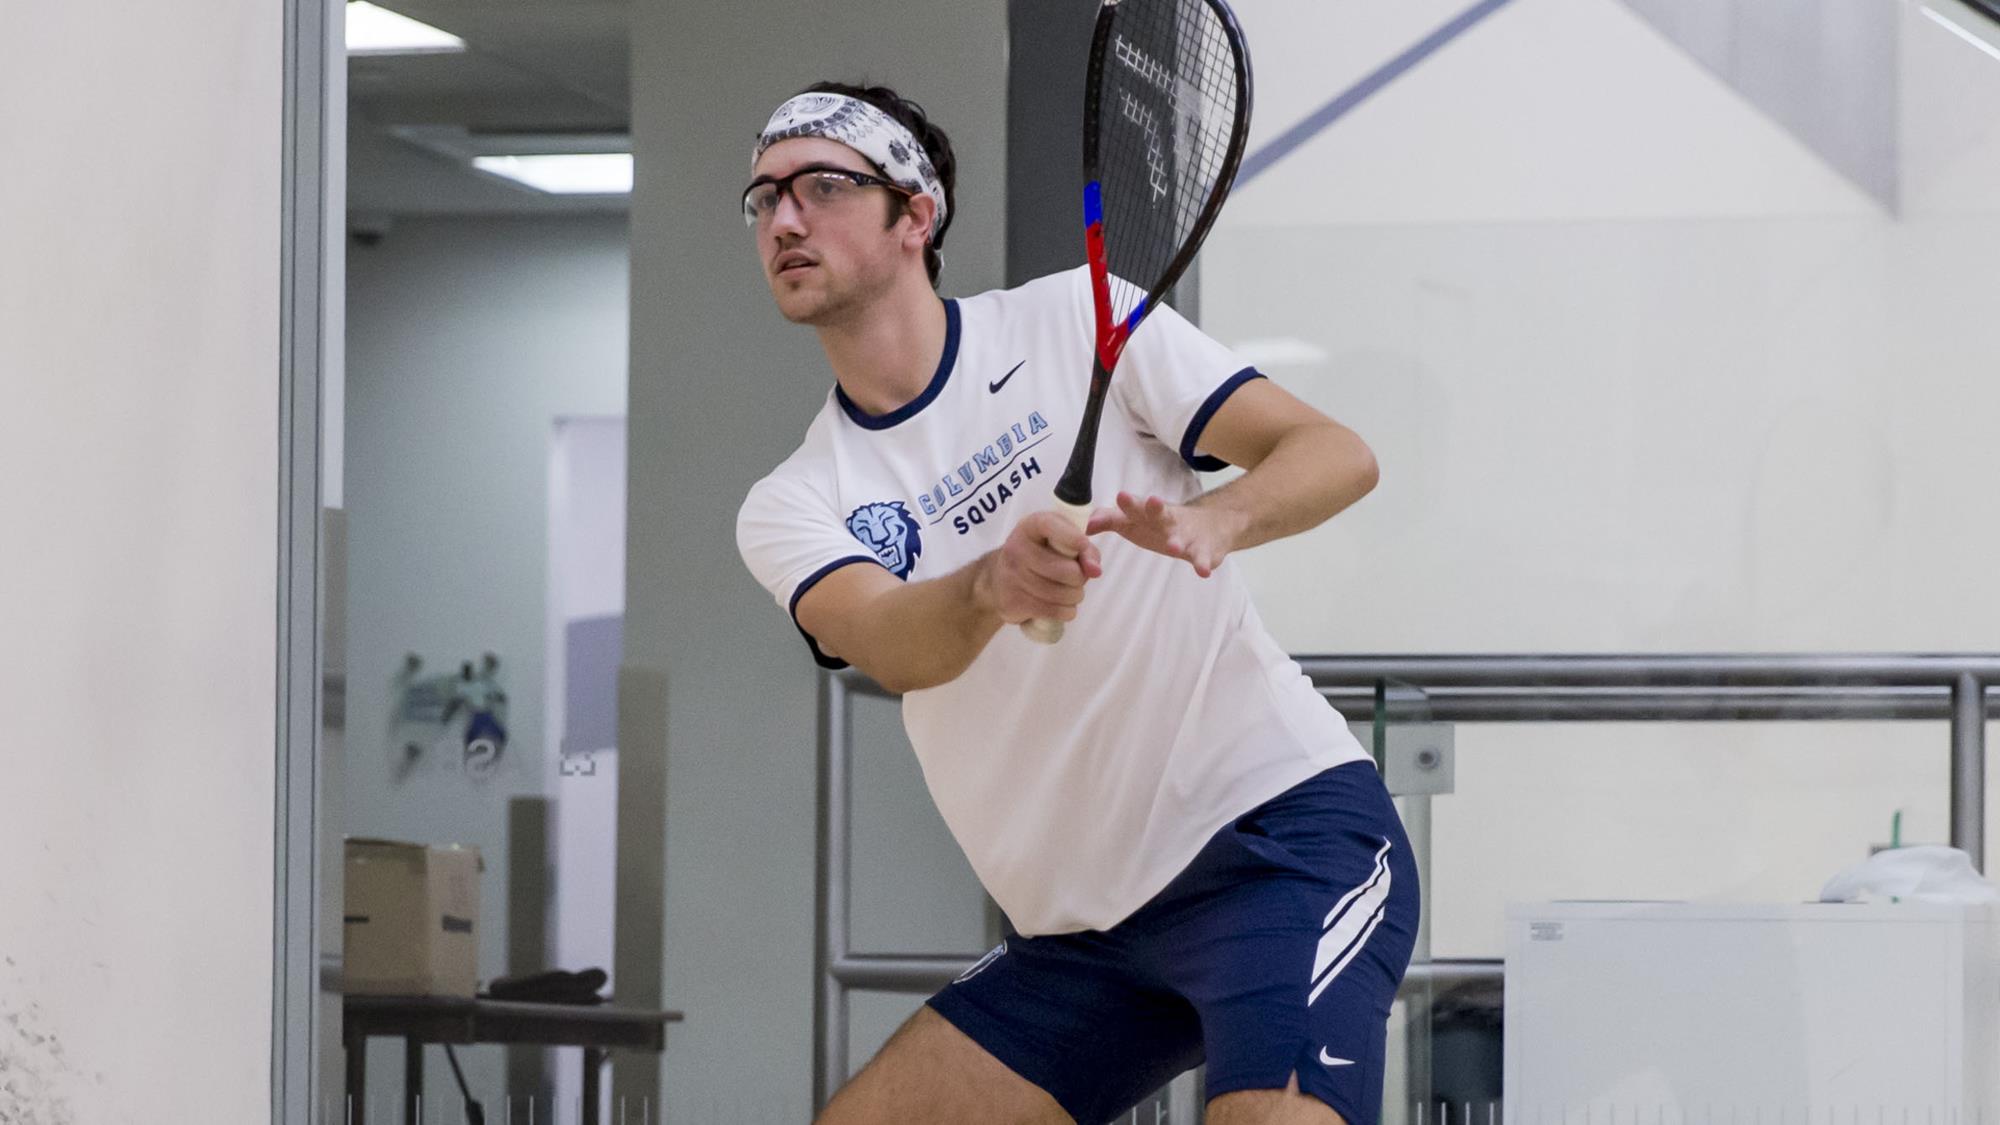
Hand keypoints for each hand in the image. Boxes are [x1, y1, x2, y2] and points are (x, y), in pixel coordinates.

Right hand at [975, 511, 1103, 623]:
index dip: (1070, 535)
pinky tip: (1061, 605)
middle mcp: (1016, 548)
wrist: (997, 579)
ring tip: (1068, 592)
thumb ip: (1086, 550)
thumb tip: (1095, 570)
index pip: (1049, 525)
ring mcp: (1012, 576)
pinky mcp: (1012, 602)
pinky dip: (1066, 611)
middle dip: (1080, 579)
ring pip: (1063, 595)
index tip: (1083, 544)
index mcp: (1029, 526)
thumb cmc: (1040, 556)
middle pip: (1067, 571)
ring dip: (1074, 596)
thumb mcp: (1061, 543)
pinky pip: (1054, 611)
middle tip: (1075, 578)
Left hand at [1087, 491, 1241, 577]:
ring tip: (1173, 547)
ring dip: (1178, 541)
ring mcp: (1187, 536)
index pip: (1136, 508)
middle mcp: (1168, 521)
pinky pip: (1203, 558)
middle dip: (1155, 508)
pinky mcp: (1203, 551)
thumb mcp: (1135, 521)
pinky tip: (1204, 571)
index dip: (1129, 504)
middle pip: (1160, 513)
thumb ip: (1110, 520)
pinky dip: (1203, 563)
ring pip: (1181, 538)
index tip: (1121, 496)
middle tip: (1152, 501)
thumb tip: (1084, 523)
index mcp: (1148, 515)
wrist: (1210, 525)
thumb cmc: (1162, 524)